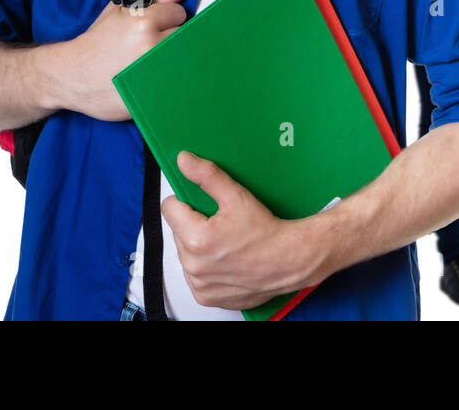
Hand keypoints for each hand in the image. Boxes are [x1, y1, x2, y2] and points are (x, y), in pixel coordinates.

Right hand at [63, 0, 188, 120]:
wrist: (71, 76)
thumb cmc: (96, 43)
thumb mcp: (120, 12)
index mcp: (143, 23)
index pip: (179, 13)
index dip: (167, 18)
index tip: (156, 25)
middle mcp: (150, 47)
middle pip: (184, 36)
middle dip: (171, 38)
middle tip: (151, 44)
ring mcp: (152, 74)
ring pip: (183, 60)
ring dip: (172, 59)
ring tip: (149, 61)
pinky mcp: (151, 96)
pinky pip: (176, 85)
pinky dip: (168, 80)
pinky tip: (151, 78)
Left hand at [163, 151, 315, 310]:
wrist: (289, 261)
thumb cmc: (266, 231)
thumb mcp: (236, 196)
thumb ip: (206, 176)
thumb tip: (183, 160)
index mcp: (196, 238)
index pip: (169, 209)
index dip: (186, 202)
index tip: (203, 206)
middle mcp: (194, 266)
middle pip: (178, 232)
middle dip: (193, 225)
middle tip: (221, 225)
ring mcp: (200, 284)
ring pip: (185, 255)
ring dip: (198, 247)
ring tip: (225, 243)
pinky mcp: (206, 297)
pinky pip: (195, 276)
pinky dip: (206, 268)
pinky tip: (225, 260)